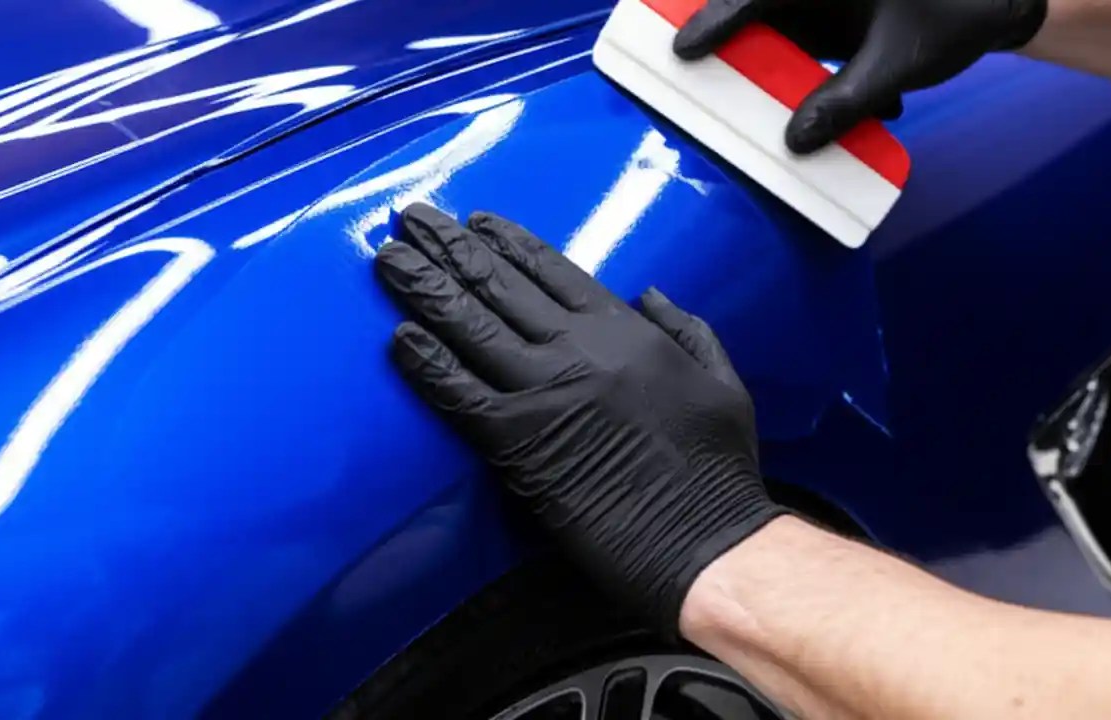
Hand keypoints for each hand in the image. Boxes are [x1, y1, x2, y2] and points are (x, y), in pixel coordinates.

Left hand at [375, 203, 783, 635]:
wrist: (705, 540)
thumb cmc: (720, 468)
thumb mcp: (722, 378)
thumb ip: (686, 327)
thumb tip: (648, 293)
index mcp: (626, 330)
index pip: (552, 270)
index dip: (507, 242)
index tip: (475, 221)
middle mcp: (579, 349)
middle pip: (498, 286)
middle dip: (451, 248)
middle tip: (412, 220)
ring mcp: (544, 393)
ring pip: (469, 327)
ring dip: (424, 289)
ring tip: (388, 259)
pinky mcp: (517, 444)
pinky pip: (459, 394)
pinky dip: (426, 365)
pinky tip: (398, 339)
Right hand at [673, 0, 1047, 152]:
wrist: (1000, 3)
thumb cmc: (957, 13)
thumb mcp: (901, 61)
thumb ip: (847, 99)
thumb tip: (795, 142)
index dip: (716, 18)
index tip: (682, 48)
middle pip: (755, 8)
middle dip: (724, 36)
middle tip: (684, 70)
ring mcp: (824, 4)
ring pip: (772, 28)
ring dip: (760, 68)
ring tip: (739, 104)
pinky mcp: (833, 24)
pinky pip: (798, 49)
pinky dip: (798, 80)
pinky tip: (832, 108)